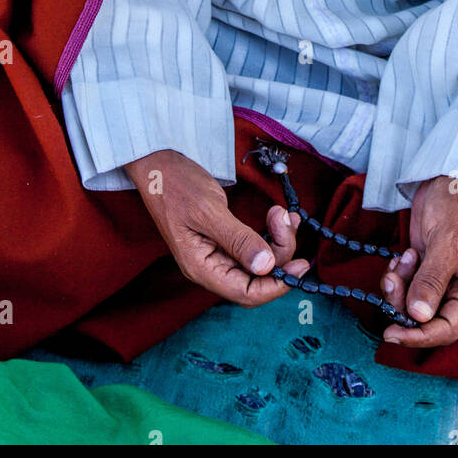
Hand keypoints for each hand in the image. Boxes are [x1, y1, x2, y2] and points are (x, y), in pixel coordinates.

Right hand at [125, 148, 309, 305]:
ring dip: (277, 239)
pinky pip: (252, 244)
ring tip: (283, 213)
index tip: (300, 266)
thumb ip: (238, 239)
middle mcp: (210, 266)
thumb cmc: (174, 185)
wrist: (156, 164)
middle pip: (256, 277)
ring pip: (257, 260)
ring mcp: (216, 253)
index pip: (245, 293)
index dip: (276, 286)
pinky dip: (269, 232)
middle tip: (286, 219)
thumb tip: (266, 266)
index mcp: (201, 268)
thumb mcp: (208, 210)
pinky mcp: (223, 238)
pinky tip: (279, 216)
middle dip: (279, 253)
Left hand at [379, 175, 457, 346]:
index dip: (421, 336)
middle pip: (427, 320)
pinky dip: (397, 276)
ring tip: (401, 260)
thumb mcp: (447, 242)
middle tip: (391, 281)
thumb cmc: (457, 206)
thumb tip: (418, 316)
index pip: (449, 328)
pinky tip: (401, 256)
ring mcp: (441, 281)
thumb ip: (433, 280)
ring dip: (398, 288)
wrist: (446, 178)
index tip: (393, 333)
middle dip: (403, 306)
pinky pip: (405, 287)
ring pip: (412, 305)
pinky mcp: (424, 269)